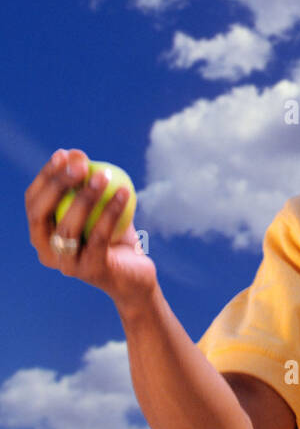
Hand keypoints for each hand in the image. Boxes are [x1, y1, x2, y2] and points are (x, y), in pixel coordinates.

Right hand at [24, 148, 156, 310]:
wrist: (135, 274)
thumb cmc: (113, 235)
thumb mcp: (98, 206)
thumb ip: (85, 183)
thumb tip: (75, 153)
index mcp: (41, 235)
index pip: (33, 202)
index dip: (45, 177)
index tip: (63, 154)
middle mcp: (47, 252)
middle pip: (41, 214)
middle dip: (57, 185)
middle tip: (81, 165)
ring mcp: (67, 265)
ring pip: (68, 227)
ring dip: (86, 197)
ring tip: (105, 175)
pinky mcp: (91, 271)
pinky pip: (99, 236)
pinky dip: (111, 211)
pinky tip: (124, 192)